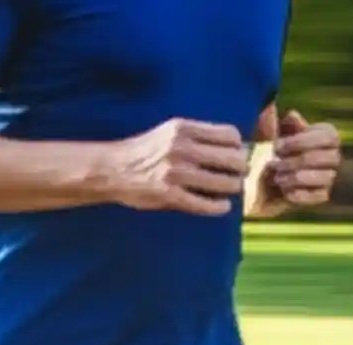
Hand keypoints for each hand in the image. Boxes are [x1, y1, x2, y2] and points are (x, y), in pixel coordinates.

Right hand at [109, 118, 248, 215]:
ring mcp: (176, 173)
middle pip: (233, 159)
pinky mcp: (170, 195)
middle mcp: (182, 149)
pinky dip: (219, 207)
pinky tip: (222, 206)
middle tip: (238, 174)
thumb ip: (197, 136)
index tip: (235, 154)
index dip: (238, 146)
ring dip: (232, 188)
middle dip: (240, 168)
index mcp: (184, 129)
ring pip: (224, 183)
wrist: (112, 169)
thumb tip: (233, 145)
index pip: (230, 135)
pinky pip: (205, 204)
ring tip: (230, 191)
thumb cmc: (144, 151)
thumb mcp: (169, 132)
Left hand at [269, 111, 341, 205]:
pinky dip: (300, 194)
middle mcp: (333, 155)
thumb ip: (274, 124)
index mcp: (326, 135)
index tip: (277, 147)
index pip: (328, 136)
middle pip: (326, 157)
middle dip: (296, 161)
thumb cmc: (269, 151)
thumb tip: (283, 113)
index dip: (302, 142)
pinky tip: (284, 191)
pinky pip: (318, 196)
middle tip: (273, 164)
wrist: (260, 181)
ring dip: (296, 178)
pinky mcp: (322, 195)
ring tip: (276, 178)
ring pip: (325, 177)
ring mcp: (330, 177)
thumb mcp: (269, 135)